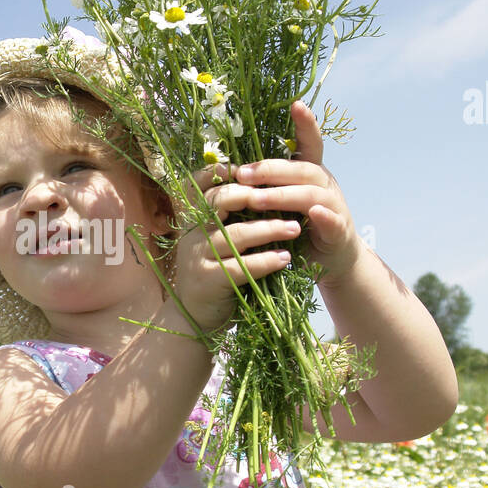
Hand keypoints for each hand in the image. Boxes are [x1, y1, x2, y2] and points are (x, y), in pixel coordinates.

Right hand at [167, 154, 306, 334]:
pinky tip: (285, 258)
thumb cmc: (213, 272)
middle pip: (220, 201)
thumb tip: (257, 188)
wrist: (193, 317)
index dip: (226, 173)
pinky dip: (266, 261)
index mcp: (193, 218)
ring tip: (295, 228)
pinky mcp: (210, 280)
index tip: (256, 171)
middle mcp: (192, 233)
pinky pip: (242, 266)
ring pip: (236, 234)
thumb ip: (225, 217)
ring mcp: (199, 256)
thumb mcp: (212, 240)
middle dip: (255, 195)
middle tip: (285, 196)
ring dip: (270, 229)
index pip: (205, 184)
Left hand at [233, 100, 363, 286]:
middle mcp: (324, 184)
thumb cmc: (299, 226)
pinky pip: (332, 220)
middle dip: (269, 170)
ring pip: (310, 194)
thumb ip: (265, 185)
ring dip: (282, 195)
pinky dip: (323, 216)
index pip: (309, 143)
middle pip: (301, 169)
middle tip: (242, 174)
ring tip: (255, 200)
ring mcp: (334, 206)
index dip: (305, 123)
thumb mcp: (282, 201)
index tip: (296, 104)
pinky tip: (312, 214)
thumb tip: (230, 169)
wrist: (331, 260)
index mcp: (309, 173)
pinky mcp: (339, 230)